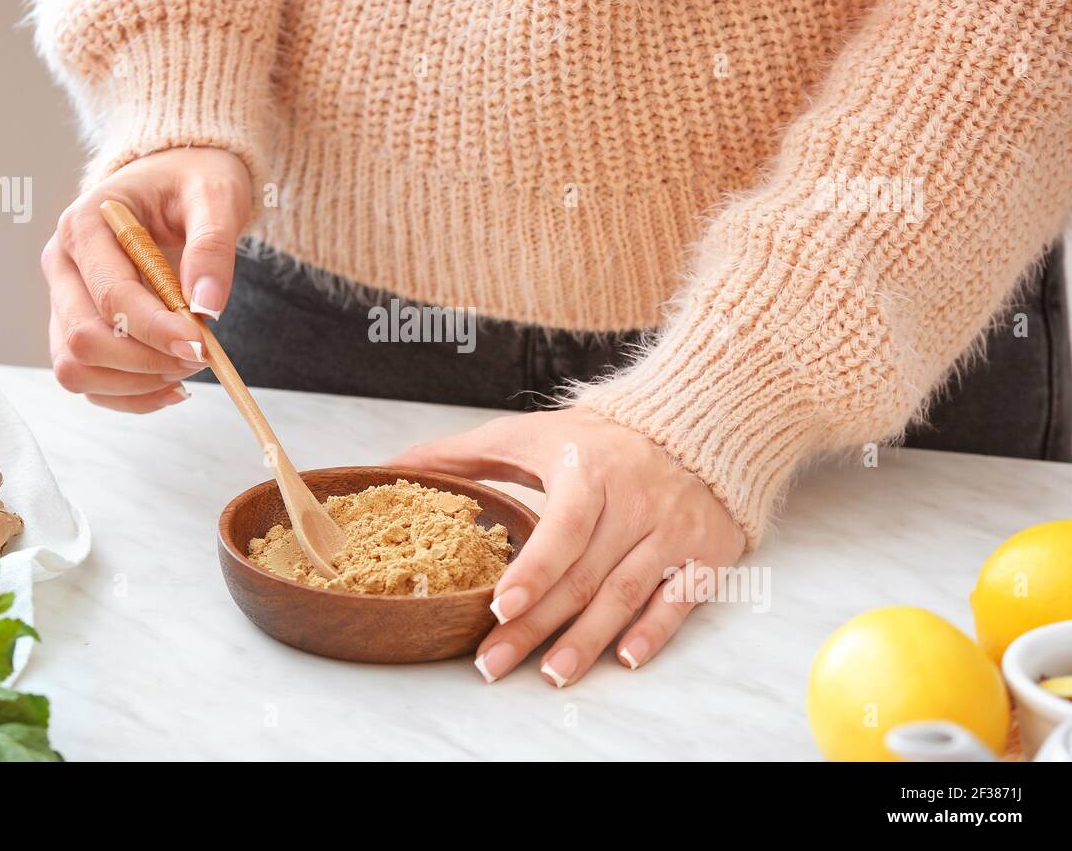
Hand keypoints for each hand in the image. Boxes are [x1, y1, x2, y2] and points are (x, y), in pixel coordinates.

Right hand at [40, 147, 250, 411]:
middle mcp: (63, 264)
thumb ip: (212, 245)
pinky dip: (129, 395)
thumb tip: (208, 306)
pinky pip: (89, 381)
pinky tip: (171, 386)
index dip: (155, 330)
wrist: (177, 179)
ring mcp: (64, 300)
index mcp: (85, 225)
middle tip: (199, 356)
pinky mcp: (76, 327)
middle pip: (81, 340)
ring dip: (135, 384)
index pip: (110, 295)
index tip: (201, 346)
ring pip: (75, 369)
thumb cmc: (193, 181)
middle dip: (145, 362)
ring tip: (186, 369)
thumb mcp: (215, 196)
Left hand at [390, 407, 744, 685]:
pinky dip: (653, 632)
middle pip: (582, 576)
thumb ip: (465, 454)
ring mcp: (670, 531)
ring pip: (625, 594)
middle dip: (536, 625)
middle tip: (493, 664)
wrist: (694, 424)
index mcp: (588, 472)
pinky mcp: (703, 553)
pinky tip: (624, 658)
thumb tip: (394, 467)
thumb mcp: (533, 433)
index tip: (500, 607)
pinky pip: (678, 600)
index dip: (534, 571)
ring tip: (550, 674)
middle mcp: (634, 503)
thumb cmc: (599, 437)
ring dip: (587, 640)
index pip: (562, 529)